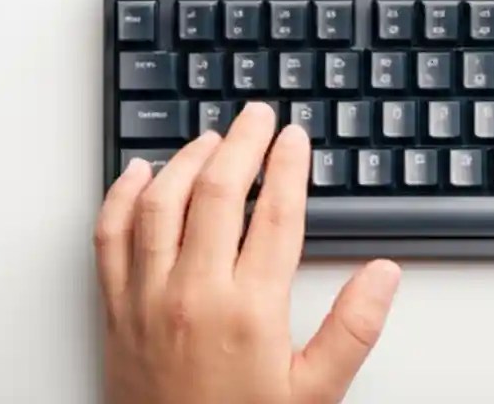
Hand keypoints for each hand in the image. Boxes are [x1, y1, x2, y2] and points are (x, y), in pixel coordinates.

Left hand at [94, 103, 401, 403]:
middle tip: (257, 117)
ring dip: (185, 160)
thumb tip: (383, 275)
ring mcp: (145, 298)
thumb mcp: (314, 394)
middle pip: (214, 193)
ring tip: (210, 139)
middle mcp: (191, 294)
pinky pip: (109, 237)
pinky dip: (121, 197)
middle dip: (240, 144)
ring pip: (159, 203)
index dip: (287, 168)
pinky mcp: (114, 311)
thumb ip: (352, 330)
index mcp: (247, 310)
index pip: (272, 215)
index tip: (295, 139)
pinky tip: (137, 175)